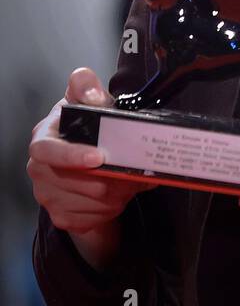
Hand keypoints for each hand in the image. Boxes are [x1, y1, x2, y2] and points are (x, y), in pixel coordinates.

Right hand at [27, 67, 158, 236]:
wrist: (82, 165)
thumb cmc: (83, 131)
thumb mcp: (85, 102)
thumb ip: (86, 88)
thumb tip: (93, 95)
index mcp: (43, 139)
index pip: (47, 151)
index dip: (72, 156)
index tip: (98, 157)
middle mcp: (39, 170)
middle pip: (84, 182)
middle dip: (115, 177)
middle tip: (134, 169)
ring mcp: (48, 197)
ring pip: (97, 201)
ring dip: (120, 191)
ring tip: (127, 178)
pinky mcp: (62, 217)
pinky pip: (98, 216)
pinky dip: (115, 206)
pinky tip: (117, 194)